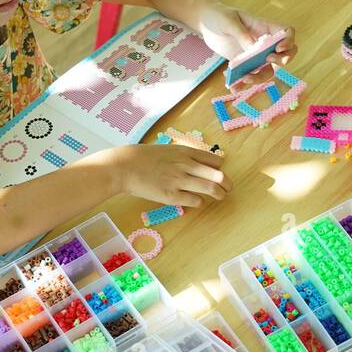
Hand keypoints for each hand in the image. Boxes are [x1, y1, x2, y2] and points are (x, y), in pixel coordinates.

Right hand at [98, 144, 229, 208]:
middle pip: (218, 175)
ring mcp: (179, 181)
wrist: (124, 167)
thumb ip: (183, 156)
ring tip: (220, 196)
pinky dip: (199, 202)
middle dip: (227, 183)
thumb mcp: (167, 150)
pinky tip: (196, 201)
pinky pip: (195, 200)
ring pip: (211, 188)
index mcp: (185, 152)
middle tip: (228, 188)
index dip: (219, 168)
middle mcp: (186, 165)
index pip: (215, 160)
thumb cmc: (143, 158)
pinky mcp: (171, 196)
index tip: (217, 173)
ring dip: (219, 194)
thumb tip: (196, 164)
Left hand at [194, 4, 296, 87]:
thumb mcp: (229, 22)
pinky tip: (233, 86)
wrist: (206, 23)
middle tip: (268, 60)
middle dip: (282, 60)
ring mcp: (255, 55)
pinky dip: (243, 85)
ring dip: (260, 78)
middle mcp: (263, 43)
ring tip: (244, 79)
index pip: (286, 32)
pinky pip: (249, 76)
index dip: (288, 41)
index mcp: (264, 27)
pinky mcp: (243, 64)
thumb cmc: (220, 16)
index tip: (278, 48)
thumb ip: (242, 34)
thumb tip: (254, 48)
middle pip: (285, 54)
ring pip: (268, 70)